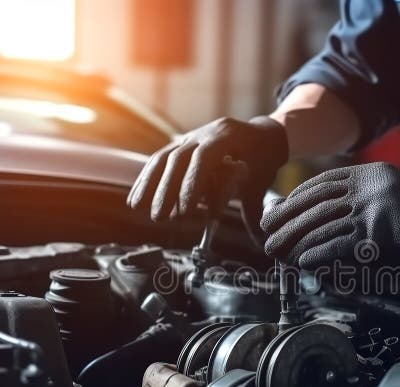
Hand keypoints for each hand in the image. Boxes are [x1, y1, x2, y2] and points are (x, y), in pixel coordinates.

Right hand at [127, 116, 287, 221]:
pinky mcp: (181, 144)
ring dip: (149, 184)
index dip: (192, 183)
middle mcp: (206, 133)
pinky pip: (160, 160)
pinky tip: (136, 197)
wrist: (262, 135)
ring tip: (138, 208)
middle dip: (167, 189)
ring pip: (164, 158)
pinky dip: (147, 179)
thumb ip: (254, 211)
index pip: (205, 158)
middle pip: (179, 158)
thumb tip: (260, 241)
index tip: (184, 210)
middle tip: (160, 217)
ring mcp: (191, 137)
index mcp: (228, 137)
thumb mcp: (261, 182)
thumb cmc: (262, 160)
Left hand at [261, 163, 399, 268]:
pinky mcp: (379, 234)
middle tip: (268, 236)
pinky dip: (319, 253)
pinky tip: (304, 260)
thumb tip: (309, 210)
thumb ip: (354, 194)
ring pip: (324, 226)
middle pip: (316, 205)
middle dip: (287, 223)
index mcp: (366, 174)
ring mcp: (373, 209)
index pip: (320, 184)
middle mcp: (367, 187)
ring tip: (280, 252)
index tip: (275, 213)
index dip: (293, 200)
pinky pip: (340, 244)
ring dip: (297, 242)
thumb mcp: (385, 189)